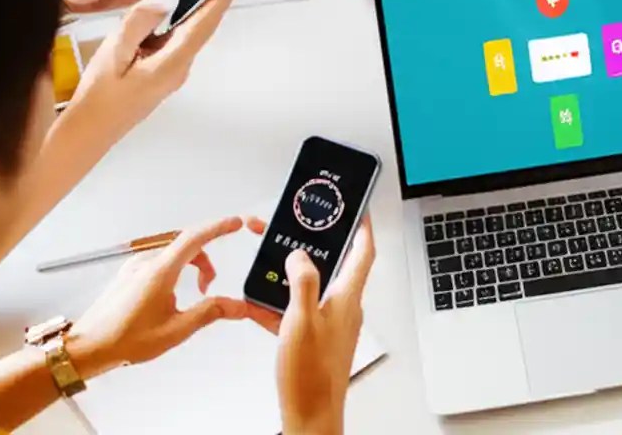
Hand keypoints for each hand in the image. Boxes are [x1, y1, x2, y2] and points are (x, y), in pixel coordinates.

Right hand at [67, 0, 236, 139]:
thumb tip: (163, 0)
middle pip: (203, 24)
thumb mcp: (114, 53)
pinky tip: (167, 4)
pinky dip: (176, 19)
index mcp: (173, 63)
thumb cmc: (100, 96)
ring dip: (192, 4)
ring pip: (189, 31)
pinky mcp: (164, 71)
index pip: (206, 22)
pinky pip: (176, 40)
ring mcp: (174, 70)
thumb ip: (138, 23)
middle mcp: (180, 67)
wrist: (92, 129)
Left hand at [67, 216, 273, 376]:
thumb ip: (209, 313)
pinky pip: (159, 262)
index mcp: (159, 272)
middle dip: (205, 263)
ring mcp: (134, 267)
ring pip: (173, 255)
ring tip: (189, 297)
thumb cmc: (124, 339)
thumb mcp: (175, 330)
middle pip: (186, 247)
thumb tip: (236, 306)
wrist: (89, 347)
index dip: (218, 228)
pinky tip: (171, 295)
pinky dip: (174, 271)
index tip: (235, 223)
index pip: (194, 238)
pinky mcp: (128, 274)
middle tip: (209, 288)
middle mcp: (145, 263)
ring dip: (189, 268)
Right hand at [276, 218, 374, 434]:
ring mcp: (329, 322)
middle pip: (333, 263)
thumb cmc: (312, 376)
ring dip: (290, 273)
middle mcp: (342, 307)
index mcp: (347, 298)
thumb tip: (302, 255)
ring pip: (310, 285)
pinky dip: (278, 304)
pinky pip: (297, 310)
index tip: (357, 207)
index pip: (364, 251)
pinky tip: (257, 303)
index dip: (362, 226)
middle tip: (299, 225)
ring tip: (270, 260)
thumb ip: (303, 283)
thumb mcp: (302, 321)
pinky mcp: (314, 337)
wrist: (311, 416)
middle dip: (314, 242)